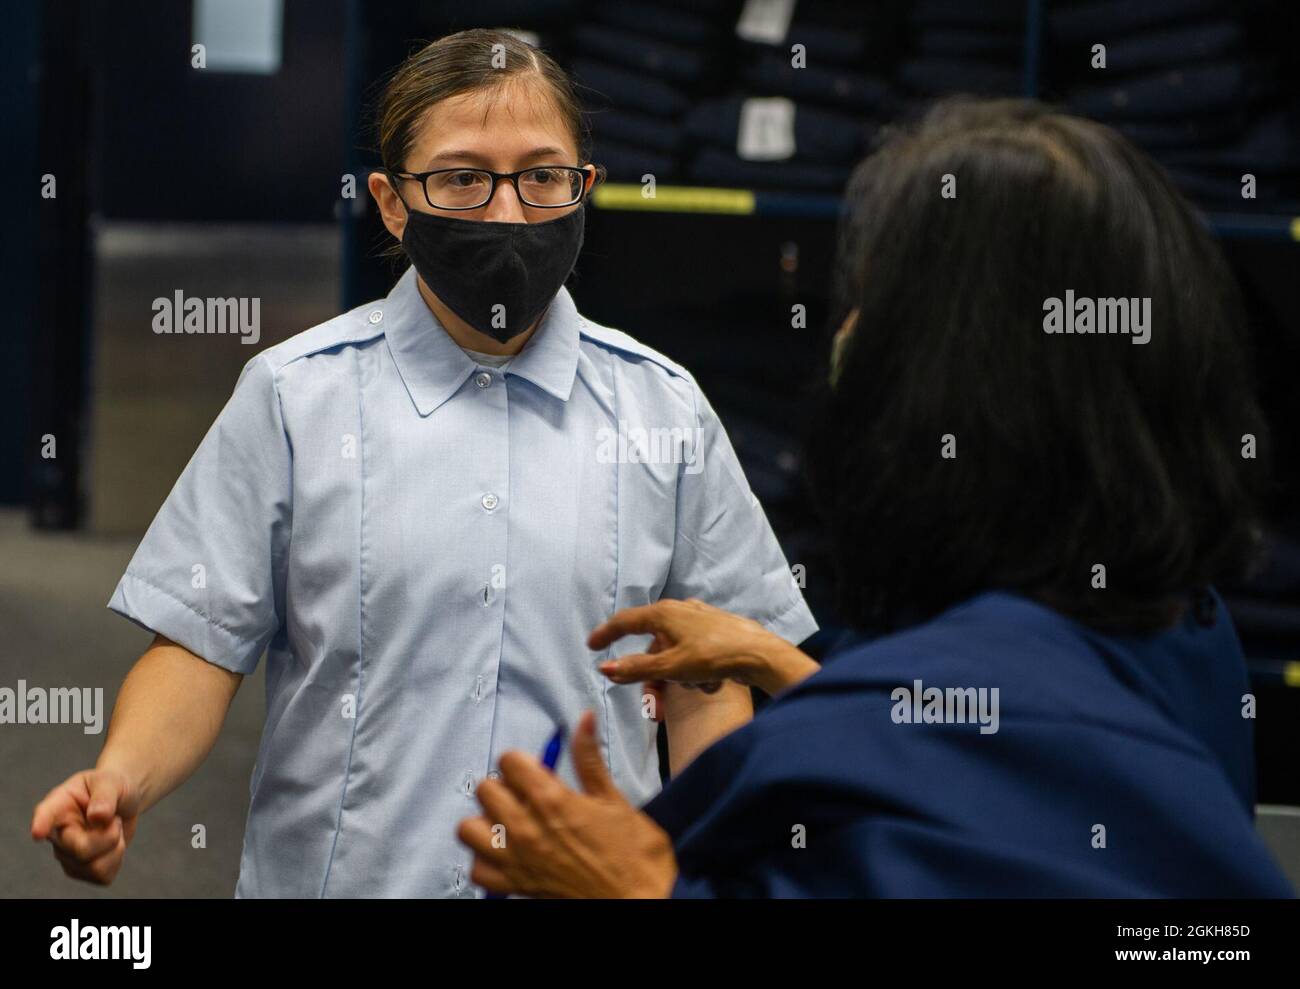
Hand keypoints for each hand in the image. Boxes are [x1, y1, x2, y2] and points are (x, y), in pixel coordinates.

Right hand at [31, 768, 139, 884]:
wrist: (122, 801)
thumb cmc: (111, 787)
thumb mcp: (110, 782)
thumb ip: (105, 796)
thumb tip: (98, 816)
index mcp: (59, 804)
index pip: (46, 814)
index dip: (41, 824)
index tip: (38, 832)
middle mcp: (57, 833)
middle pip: (81, 850)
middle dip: (109, 836)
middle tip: (115, 819)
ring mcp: (66, 854)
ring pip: (93, 867)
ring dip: (115, 848)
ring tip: (113, 830)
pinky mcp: (81, 869)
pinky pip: (102, 876)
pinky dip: (117, 860)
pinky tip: (113, 845)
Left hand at [457, 711, 676, 897]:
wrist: (641, 899)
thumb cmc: (633, 852)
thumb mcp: (613, 798)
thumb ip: (589, 758)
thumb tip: (583, 719)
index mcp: (551, 800)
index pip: (509, 762)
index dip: (523, 762)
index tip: (537, 771)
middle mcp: (526, 828)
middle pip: (486, 789)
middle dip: (504, 786)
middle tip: (527, 795)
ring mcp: (517, 860)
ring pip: (469, 829)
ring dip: (486, 822)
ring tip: (510, 822)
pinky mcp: (516, 886)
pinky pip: (478, 870)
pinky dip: (487, 861)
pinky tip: (508, 853)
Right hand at [590, 598, 818, 696]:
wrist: (760, 655)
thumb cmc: (714, 656)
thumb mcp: (671, 667)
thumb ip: (636, 669)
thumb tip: (605, 669)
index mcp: (664, 613)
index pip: (625, 621)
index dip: (606, 634)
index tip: (592, 646)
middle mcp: (679, 611)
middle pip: (653, 649)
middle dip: (655, 679)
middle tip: (657, 706)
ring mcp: (699, 621)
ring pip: (675, 656)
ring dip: (681, 678)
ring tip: (700, 688)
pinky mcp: (715, 633)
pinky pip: (694, 656)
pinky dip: (698, 672)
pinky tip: (714, 682)